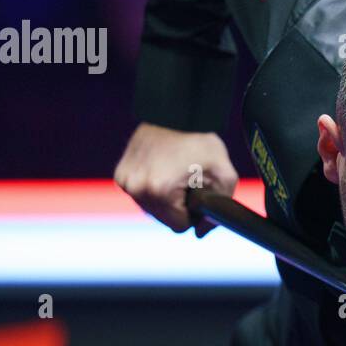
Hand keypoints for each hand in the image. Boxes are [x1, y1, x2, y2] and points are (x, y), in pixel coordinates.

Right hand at [114, 122, 238, 236]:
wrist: (176, 112)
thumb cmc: (201, 142)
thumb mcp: (224, 176)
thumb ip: (219, 210)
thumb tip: (200, 232)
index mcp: (160, 192)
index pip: (180, 226)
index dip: (193, 214)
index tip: (197, 195)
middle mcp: (137, 189)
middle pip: (163, 219)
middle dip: (178, 207)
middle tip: (187, 181)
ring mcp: (126, 182)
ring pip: (151, 208)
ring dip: (164, 199)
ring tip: (174, 174)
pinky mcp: (121, 174)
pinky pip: (140, 194)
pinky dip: (151, 188)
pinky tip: (162, 170)